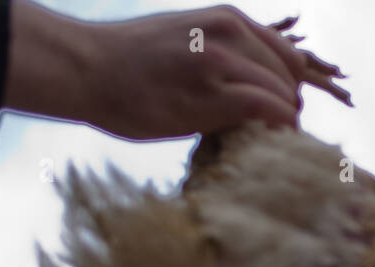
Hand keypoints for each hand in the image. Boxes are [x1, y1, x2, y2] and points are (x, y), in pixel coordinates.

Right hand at [4, 2, 351, 140]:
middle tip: (278, 132)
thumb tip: (243, 86)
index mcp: (225, 18)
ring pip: (282, 92)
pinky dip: (280, 124)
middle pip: (289, 74)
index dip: (287, 85)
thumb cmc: (126, 60)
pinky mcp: (210, 93)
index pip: (284, 53)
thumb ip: (218, 54)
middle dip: (289, 104)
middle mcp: (229, 33)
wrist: (85, 66)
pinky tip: (276, 138)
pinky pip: (267, 108)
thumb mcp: (183, 38)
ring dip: (286, 119)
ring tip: (274, 140)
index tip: (279, 109)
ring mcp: (221, 61)